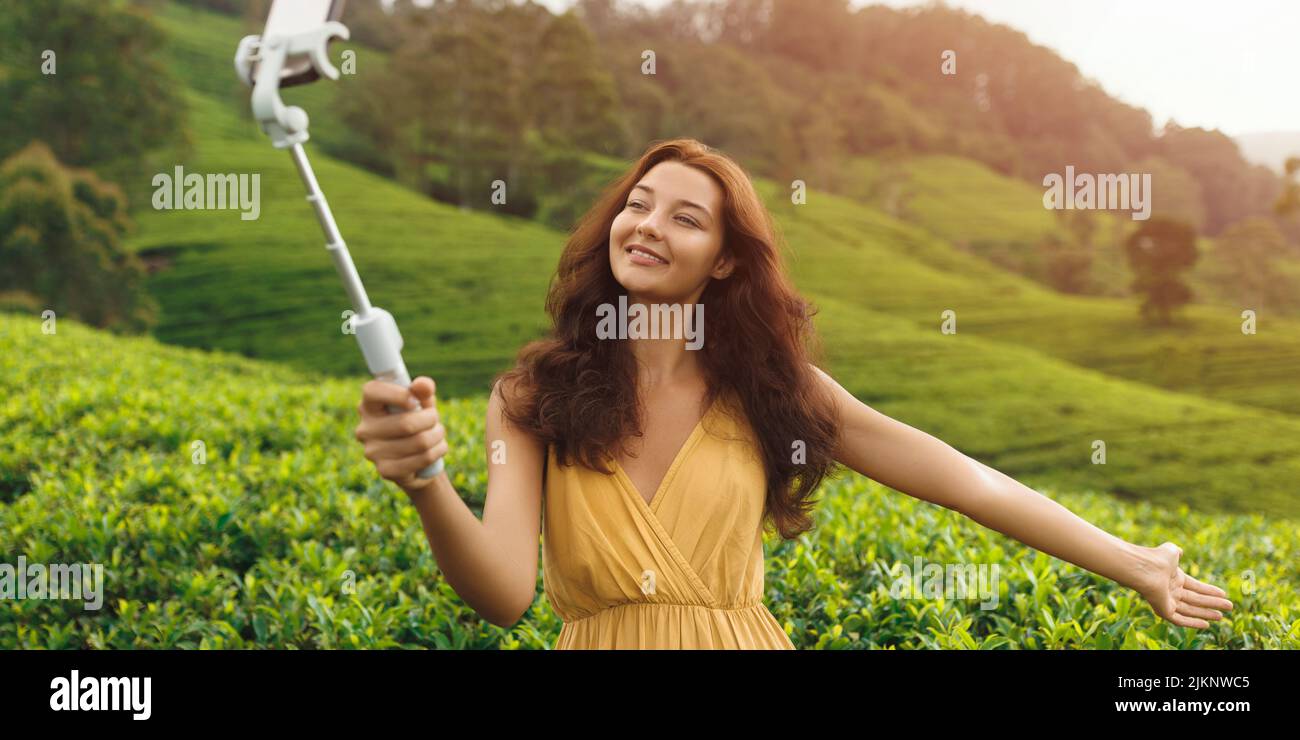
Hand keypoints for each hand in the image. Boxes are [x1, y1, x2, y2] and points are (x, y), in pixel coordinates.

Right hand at [355, 376, 446, 496]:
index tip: (415, 401)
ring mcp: (373, 452)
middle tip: (435, 418)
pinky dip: (438, 451)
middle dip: (431, 419)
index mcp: (368, 405)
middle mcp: (365, 429)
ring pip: (419, 442)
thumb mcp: (421, 402)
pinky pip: (422, 458)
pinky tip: (436, 448)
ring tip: (438, 433)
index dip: (397, 394)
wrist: (418, 460)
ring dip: (438, 435)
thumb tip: (423, 385)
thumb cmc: (417, 421)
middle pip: (405, 423)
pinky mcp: (385, 471)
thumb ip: (423, 389)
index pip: (372, 391)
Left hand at [1134, 542, 1233, 628]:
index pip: (1196, 586)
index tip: (1224, 593)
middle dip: (1212, 603)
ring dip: (1206, 614)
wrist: (1143, 568)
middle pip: (1196, 599)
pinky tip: (1206, 625)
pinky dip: (1193, 623)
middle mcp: (1171, 591)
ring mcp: (1166, 601)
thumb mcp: (1171, 551)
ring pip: (1190, 610)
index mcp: (1174, 578)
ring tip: (1222, 617)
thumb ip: (1176, 552)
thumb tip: (1180, 551)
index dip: (1210, 590)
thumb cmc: (1156, 558)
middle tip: (1229, 607)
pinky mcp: (1162, 611)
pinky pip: (1180, 620)